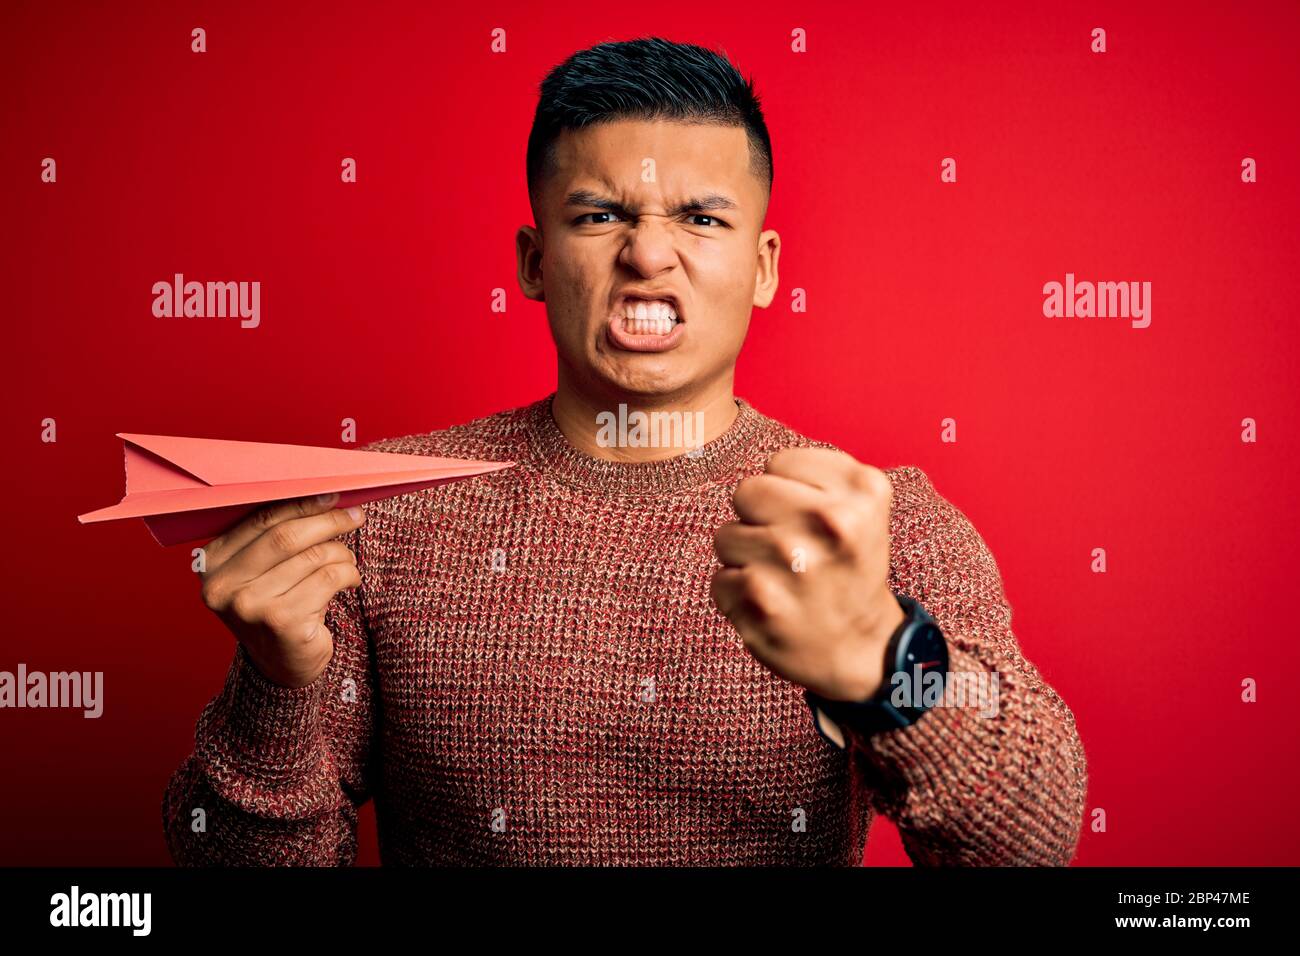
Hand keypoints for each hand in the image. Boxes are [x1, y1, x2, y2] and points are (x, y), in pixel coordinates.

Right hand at [198, 493, 365, 687]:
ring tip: (348, 558)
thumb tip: (320, 496)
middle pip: (286, 537)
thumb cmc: (276, 606)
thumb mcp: (259, 573)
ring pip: (313, 557)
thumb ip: (272, 538)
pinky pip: (329, 579)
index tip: (330, 495)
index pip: (260, 520)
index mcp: (211, 564)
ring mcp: (251, 607)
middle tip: (354, 516)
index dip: (300, 504)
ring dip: (341, 552)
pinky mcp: (283, 624)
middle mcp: (224, 587)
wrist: (282, 666)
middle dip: (327, 521)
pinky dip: (349, 573)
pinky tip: (350, 580)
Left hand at [711, 447, 904, 701]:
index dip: (788, 492)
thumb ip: (818, 473)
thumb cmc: (850, 568)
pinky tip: (771, 605)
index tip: (811, 521)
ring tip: (781, 579)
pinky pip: (719, 578)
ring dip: (745, 558)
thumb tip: (759, 469)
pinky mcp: (761, 599)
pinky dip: (737, 595)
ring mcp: (794, 561)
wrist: (862, 648)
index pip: (778, 463)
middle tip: (789, 549)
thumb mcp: (862, 507)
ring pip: (725, 535)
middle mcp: (831, 522)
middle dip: (758, 518)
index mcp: (861, 492)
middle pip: (746, 491)